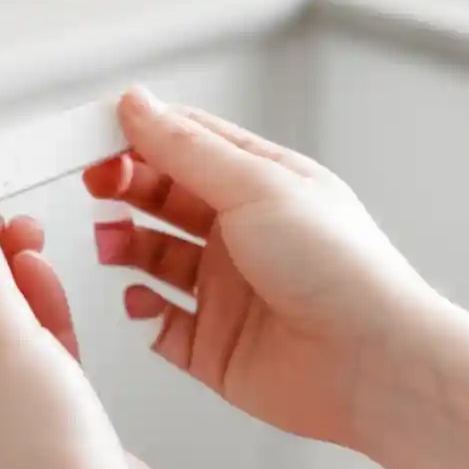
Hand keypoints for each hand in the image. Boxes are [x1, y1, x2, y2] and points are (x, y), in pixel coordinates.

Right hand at [83, 88, 439, 447]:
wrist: (374, 366)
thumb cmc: (340, 269)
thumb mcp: (254, 186)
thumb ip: (185, 147)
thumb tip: (136, 102)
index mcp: (260, 184)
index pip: (187, 144)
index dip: (139, 136)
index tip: (94, 135)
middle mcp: (243, 233)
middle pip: (165, 197)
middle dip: (125, 187)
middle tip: (96, 186)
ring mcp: (228, 289)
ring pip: (155, 257)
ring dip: (125, 244)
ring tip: (109, 240)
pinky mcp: (216, 344)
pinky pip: (160, 323)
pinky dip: (141, 310)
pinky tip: (140, 299)